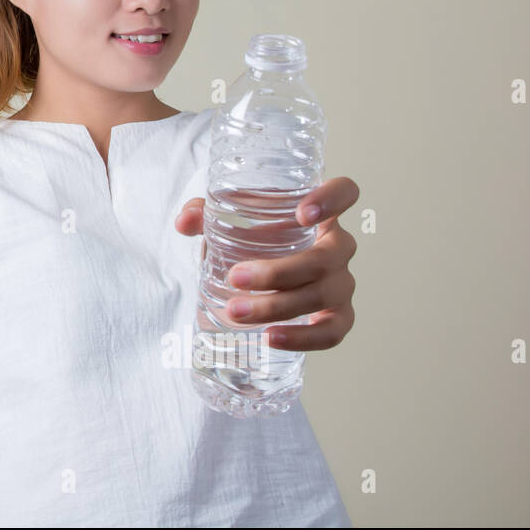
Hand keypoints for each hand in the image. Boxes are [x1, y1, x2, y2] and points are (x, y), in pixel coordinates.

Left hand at [174, 178, 358, 351]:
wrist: (256, 281)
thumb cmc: (251, 242)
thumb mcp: (228, 222)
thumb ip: (204, 213)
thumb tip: (184, 222)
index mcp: (318, 214)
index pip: (345, 192)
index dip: (333, 199)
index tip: (301, 215)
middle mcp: (337, 247)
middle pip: (326, 258)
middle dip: (279, 272)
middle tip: (235, 277)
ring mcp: (341, 283)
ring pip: (323, 295)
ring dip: (278, 306)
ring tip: (235, 311)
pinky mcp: (338, 317)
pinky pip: (332, 332)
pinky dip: (303, 337)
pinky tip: (271, 338)